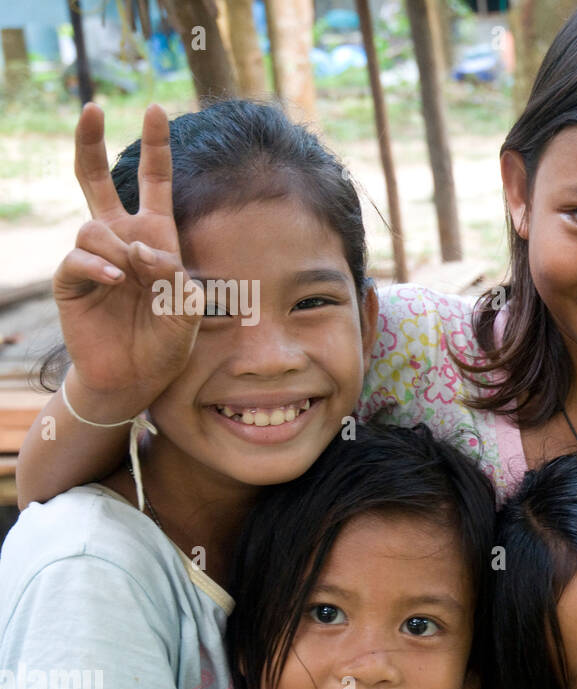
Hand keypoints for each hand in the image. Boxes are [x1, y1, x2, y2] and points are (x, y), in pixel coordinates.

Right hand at [52, 103, 200, 417]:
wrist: (137, 377)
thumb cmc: (166, 341)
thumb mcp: (187, 310)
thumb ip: (174, 277)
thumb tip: (141, 250)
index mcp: (155, 237)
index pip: (154, 182)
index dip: (155, 147)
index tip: (156, 109)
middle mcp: (120, 239)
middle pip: (95, 180)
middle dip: (91, 142)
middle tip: (92, 108)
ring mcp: (93, 258)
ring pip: (94, 227)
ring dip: (117, 247)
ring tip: (133, 278)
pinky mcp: (72, 282)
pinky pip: (78, 258)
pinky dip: (98, 265)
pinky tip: (116, 279)